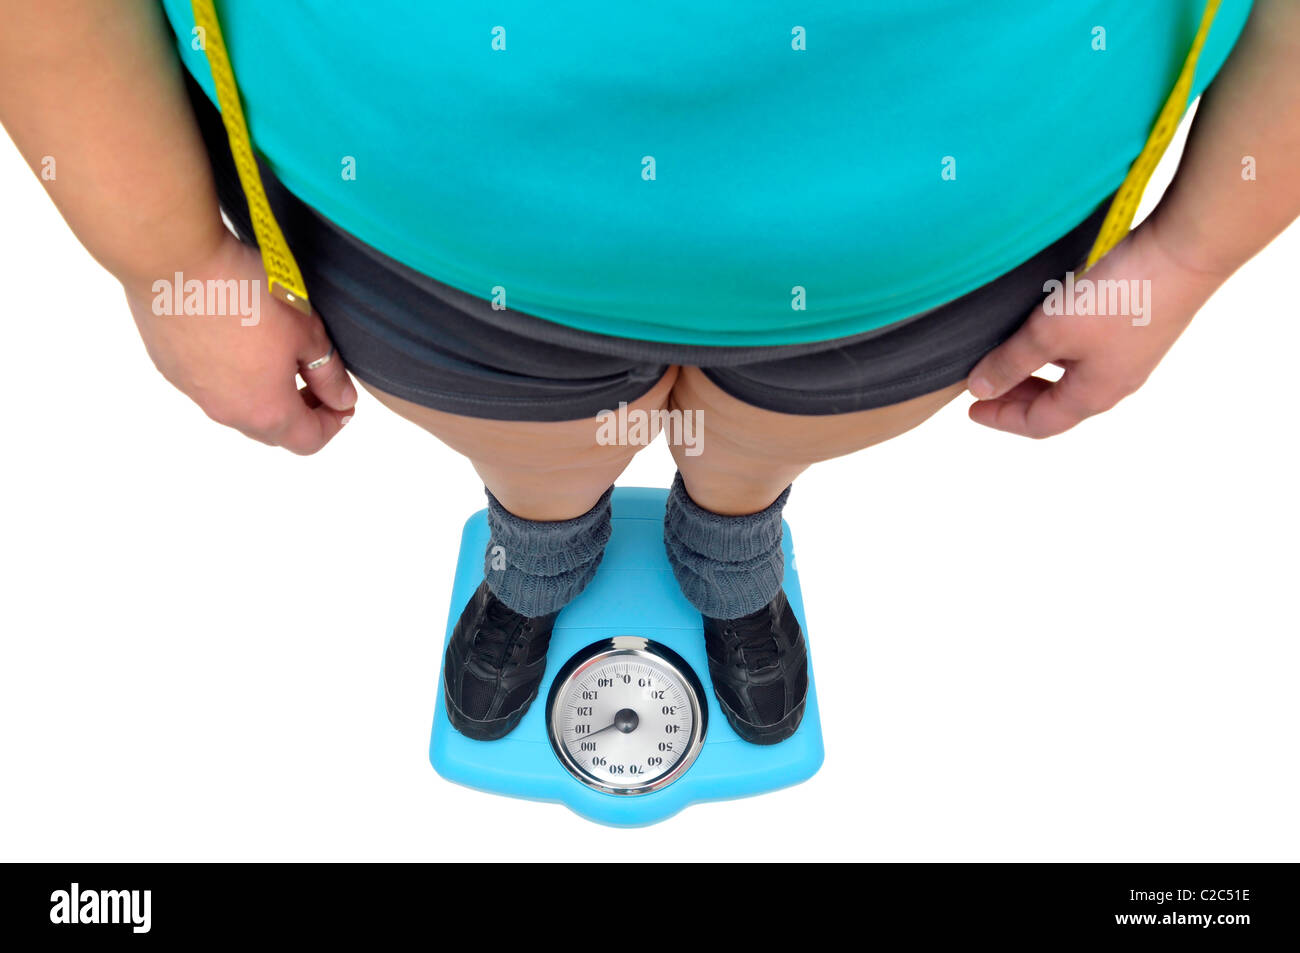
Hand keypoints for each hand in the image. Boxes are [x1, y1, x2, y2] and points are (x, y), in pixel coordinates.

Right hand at [124, 233, 355, 453]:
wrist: (172, 260)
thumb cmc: (246, 294)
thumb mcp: (306, 331)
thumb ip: (329, 372)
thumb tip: (342, 399)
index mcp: (266, 411)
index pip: (308, 440)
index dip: (333, 423)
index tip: (344, 400)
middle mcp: (227, 412)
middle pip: (274, 431)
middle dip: (301, 411)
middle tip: (316, 380)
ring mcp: (194, 392)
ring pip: (239, 410)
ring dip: (265, 395)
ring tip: (278, 357)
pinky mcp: (171, 368)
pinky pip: (209, 386)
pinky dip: (232, 376)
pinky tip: (239, 341)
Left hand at [965, 218, 1225, 438]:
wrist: (1182, 252)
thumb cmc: (1117, 297)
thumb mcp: (1049, 332)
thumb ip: (1011, 362)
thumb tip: (980, 389)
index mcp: (1094, 396)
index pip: (1039, 424)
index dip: (1001, 419)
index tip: (971, 408)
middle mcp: (1115, 382)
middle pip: (1058, 403)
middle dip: (1018, 396)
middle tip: (986, 384)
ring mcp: (1130, 354)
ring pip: (1073, 376)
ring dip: (1039, 371)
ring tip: (1009, 354)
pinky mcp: (1137, 325)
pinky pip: (1089, 352)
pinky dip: (1060, 349)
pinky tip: (1048, 326)